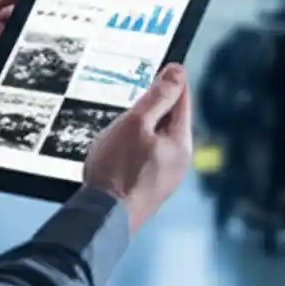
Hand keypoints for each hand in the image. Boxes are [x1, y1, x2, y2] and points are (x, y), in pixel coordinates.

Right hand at [83, 64, 192, 233]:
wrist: (102, 219)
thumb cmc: (118, 171)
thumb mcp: (137, 123)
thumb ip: (158, 97)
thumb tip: (178, 72)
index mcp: (181, 143)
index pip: (182, 101)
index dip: (172, 81)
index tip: (167, 66)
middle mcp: (178, 161)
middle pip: (169, 121)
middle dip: (153, 108)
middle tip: (135, 96)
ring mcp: (165, 177)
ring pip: (155, 141)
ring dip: (141, 129)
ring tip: (120, 128)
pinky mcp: (148, 188)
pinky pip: (146, 158)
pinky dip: (134, 148)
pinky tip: (117, 151)